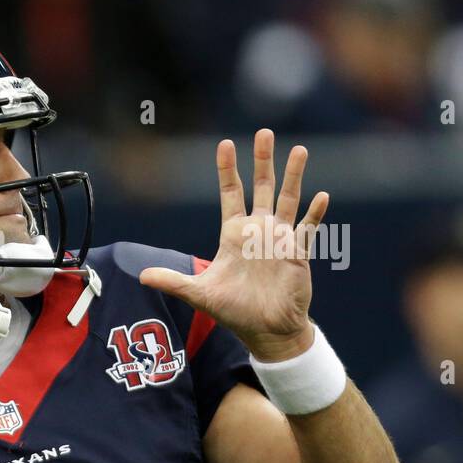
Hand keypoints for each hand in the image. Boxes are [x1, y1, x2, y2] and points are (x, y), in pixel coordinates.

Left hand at [139, 129, 329, 361]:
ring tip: (298, 150)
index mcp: (234, 234)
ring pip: (288, 199)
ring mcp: (280, 239)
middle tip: (264, 132)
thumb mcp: (199, 294)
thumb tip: (140, 276)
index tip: (225, 144)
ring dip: (293, 176)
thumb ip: (173, 281)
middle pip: (261, 187)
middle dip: (262, 160)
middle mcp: (258, 230)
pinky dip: (315, 213)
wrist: (265, 330)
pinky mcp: (298, 253)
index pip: (230, 194)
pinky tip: (321, 196)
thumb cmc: (234, 310)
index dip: (227, 170)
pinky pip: (308, 228)